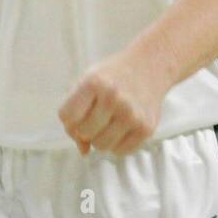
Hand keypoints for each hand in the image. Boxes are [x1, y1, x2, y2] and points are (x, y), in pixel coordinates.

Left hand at [58, 49, 173, 155]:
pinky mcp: (146, 128)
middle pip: (84, 133)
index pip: (67, 117)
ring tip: (110, 122)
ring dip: (101, 138)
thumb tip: (83, 151)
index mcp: (94, 82)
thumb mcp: (88, 82)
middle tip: (96, 117)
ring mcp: (132, 114)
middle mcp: (113, 97)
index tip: (79, 113)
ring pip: (101, 146)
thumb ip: (75, 114)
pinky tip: (122, 127)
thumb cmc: (114, 76)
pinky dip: (118, 144)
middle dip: (86, 129)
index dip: (69, 119)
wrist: (150, 65)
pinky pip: (120, 151)